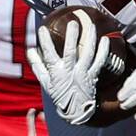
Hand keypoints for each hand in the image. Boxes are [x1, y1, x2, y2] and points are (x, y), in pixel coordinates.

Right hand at [26, 10, 109, 124]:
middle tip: (74, 22)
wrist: (77, 112)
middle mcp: (70, 71)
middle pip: (72, 51)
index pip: (49, 54)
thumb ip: (38, 66)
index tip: (42, 28)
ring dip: (89, 39)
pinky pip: (100, 62)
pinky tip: (105, 40)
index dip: (45, 41)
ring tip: (90, 25)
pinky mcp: (93, 76)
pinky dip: (103, 51)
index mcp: (57, 72)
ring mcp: (83, 73)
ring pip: (88, 54)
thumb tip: (30, 50)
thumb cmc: (60, 96)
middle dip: (72, 36)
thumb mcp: (46, 83)